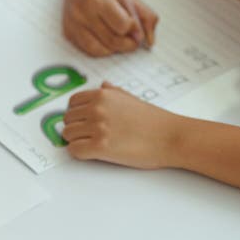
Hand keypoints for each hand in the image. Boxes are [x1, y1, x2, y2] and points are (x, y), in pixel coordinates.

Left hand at [62, 81, 181, 168]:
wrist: (172, 137)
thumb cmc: (155, 121)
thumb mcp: (132, 98)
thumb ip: (113, 93)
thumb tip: (103, 85)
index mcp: (102, 95)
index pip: (71, 103)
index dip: (77, 114)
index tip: (85, 122)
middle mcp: (97, 108)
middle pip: (67, 120)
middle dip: (76, 128)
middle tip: (90, 136)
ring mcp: (97, 127)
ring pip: (67, 135)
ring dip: (77, 141)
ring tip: (93, 144)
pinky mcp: (100, 146)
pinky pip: (74, 150)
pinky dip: (80, 153)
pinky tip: (93, 153)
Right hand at [63, 0, 157, 56]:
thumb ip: (144, 15)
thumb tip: (149, 41)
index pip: (122, 25)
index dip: (134, 29)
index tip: (137, 26)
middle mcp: (81, 13)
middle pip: (112, 40)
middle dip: (128, 44)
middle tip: (134, 40)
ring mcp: (72, 24)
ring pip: (99, 50)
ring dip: (115, 49)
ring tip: (121, 40)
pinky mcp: (68, 32)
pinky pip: (87, 50)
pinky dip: (101, 48)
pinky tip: (106, 39)